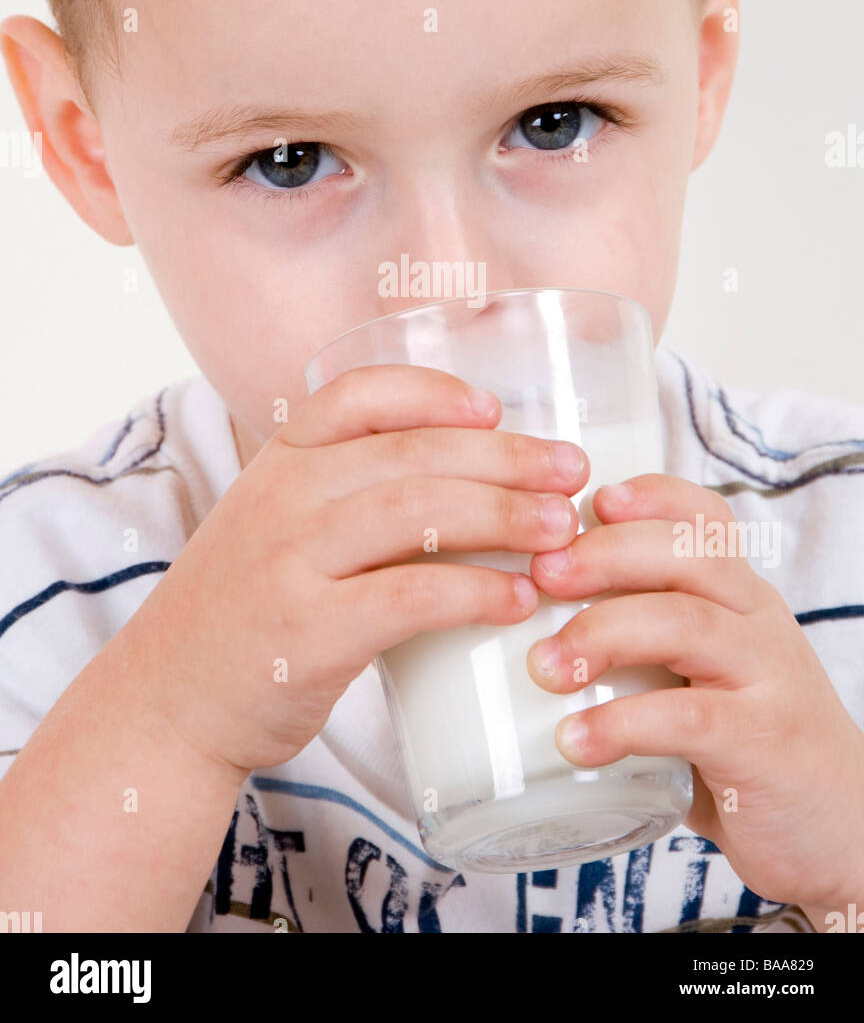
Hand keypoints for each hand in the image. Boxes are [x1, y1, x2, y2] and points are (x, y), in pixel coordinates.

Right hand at [125, 364, 586, 776]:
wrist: (167, 701)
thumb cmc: (246, 610)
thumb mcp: (276, 526)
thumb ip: (347, 495)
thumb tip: (475, 483)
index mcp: (279, 461)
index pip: (357, 394)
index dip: (434, 392)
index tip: (495, 408)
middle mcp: (282, 497)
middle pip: (411, 452)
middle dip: (505, 457)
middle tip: (572, 472)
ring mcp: (289, 562)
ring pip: (416, 512)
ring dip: (503, 516)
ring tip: (563, 530)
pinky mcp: (304, 633)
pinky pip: (406, 598)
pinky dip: (473, 593)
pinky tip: (517, 600)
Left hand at [524, 474, 863, 913]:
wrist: (843, 828)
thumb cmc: (746, 746)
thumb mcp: (702, 676)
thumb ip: (641, 646)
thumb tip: (522, 624)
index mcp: (740, 596)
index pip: (704, 518)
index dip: (648, 496)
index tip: (588, 501)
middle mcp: (759, 622)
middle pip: (685, 554)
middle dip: (604, 554)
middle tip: (540, 576)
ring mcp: (767, 679)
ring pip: (684, 622)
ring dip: (601, 634)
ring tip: (543, 667)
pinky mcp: (763, 743)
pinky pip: (687, 718)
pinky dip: (621, 723)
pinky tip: (573, 741)